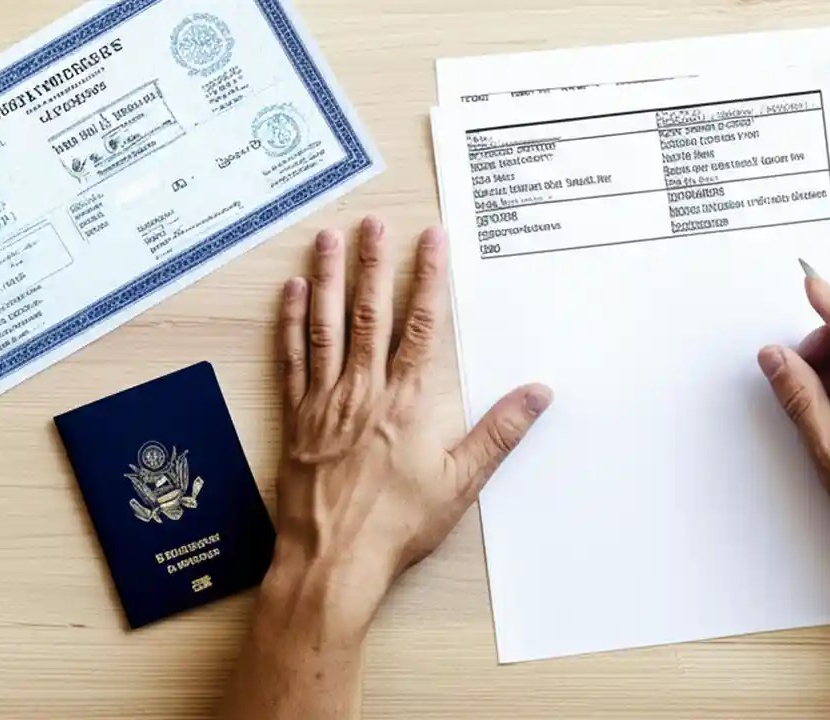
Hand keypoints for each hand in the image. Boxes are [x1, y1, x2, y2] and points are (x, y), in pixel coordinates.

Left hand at [265, 217, 552, 638]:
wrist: (334, 560)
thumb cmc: (397, 525)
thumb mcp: (462, 481)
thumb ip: (499, 431)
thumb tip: (539, 393)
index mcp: (407, 402)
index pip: (421, 326)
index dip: (427, 278)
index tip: (429, 240)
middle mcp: (364, 390)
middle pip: (369, 313)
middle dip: (373, 263)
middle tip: (373, 223)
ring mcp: (325, 401)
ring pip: (326, 325)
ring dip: (328, 278)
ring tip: (329, 238)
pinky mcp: (296, 418)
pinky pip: (292, 358)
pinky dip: (290, 322)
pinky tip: (292, 292)